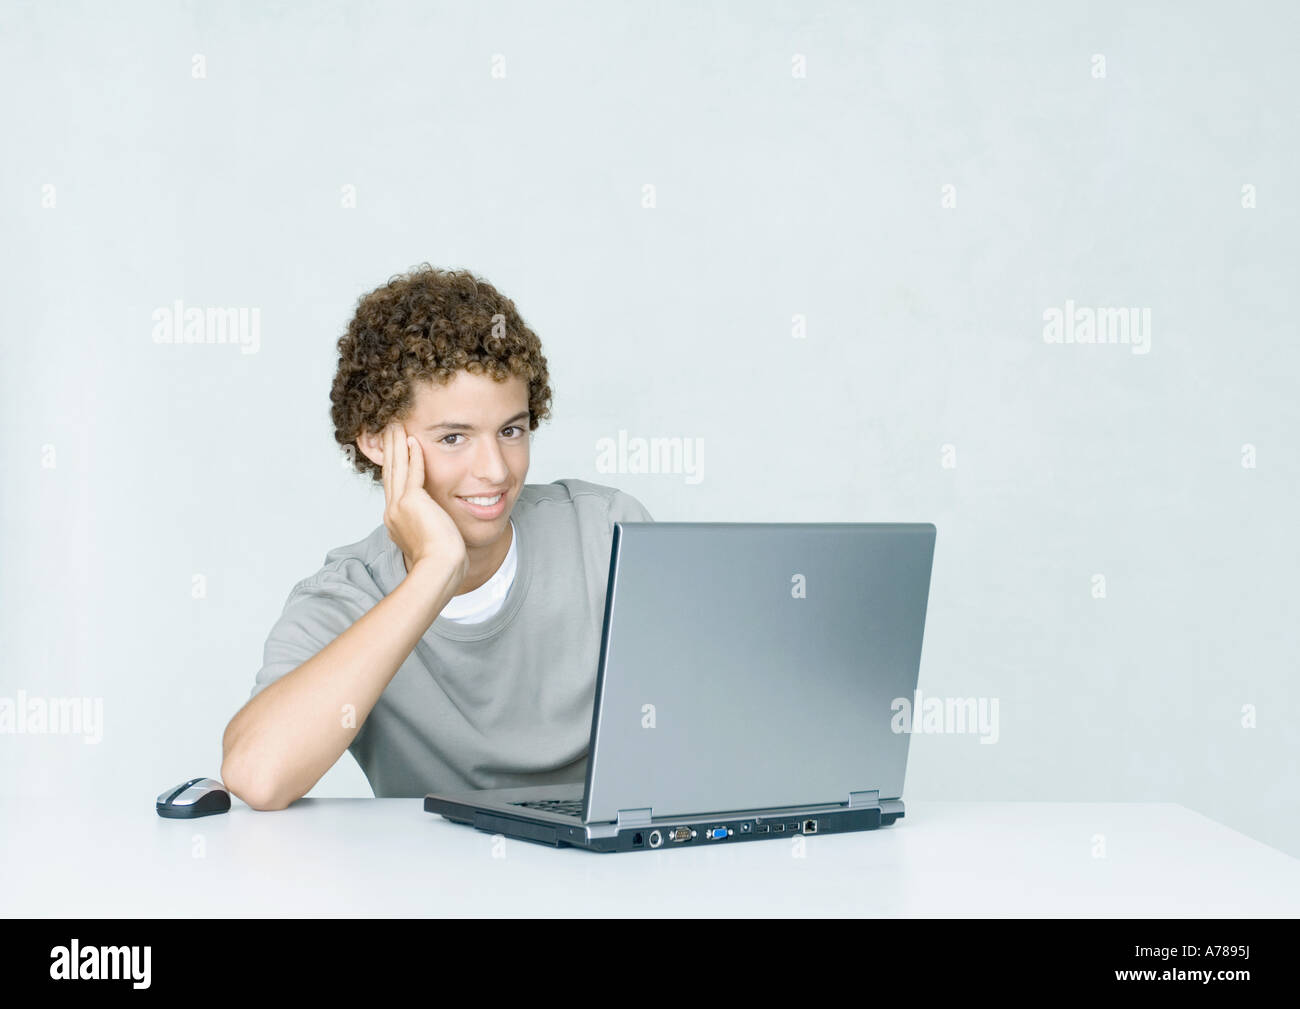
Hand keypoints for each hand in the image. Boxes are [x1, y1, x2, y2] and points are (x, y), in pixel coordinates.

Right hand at [379, 422, 468, 586]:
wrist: (440, 569)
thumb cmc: (442, 563)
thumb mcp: (431, 542)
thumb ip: (430, 529)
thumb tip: (436, 528)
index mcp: (396, 521)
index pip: (394, 487)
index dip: (393, 466)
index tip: (393, 451)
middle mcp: (393, 512)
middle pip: (390, 472)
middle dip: (390, 449)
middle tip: (389, 429)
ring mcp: (399, 506)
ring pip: (397, 467)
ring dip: (397, 444)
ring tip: (396, 426)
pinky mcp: (412, 502)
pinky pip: (412, 472)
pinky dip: (413, 455)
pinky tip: (414, 440)